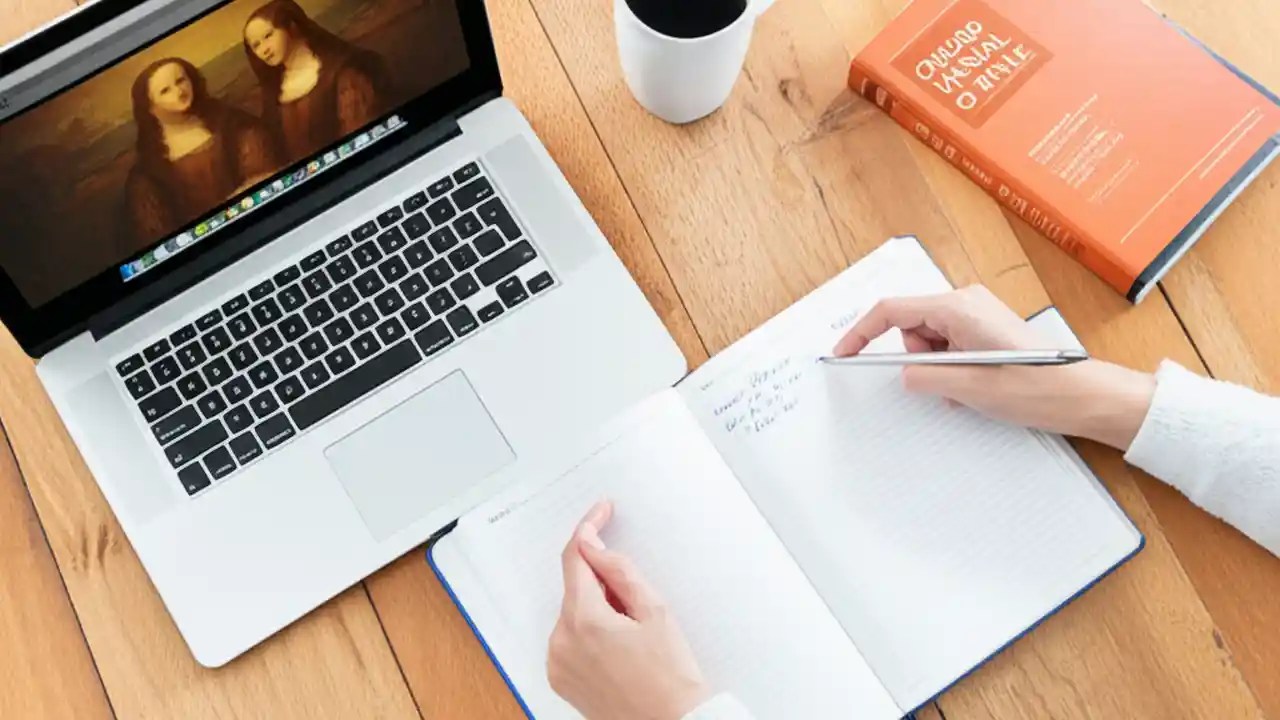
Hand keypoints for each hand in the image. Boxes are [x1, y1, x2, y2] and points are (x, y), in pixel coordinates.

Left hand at [547, 500, 710, 719]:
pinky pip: (570, 638)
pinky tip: (620, 649)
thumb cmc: (672, 678)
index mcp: (583, 621)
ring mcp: (557, 663)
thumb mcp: (655, 612)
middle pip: (576, 587)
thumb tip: (592, 545)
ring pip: (573, 612)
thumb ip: (619, 571)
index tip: (601, 512)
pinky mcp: (559, 679)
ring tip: (635, 634)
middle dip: (603, 581)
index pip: (576, 558)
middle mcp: (561, 642)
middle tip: (640, 602)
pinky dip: (590, 631)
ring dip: (598, 608)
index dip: (589, 528)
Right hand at [832, 286, 1155, 450]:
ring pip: (929, 340)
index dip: (862, 332)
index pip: (893, 311)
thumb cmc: (1037, 388)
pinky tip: (975, 385)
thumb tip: (903, 373)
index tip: (843, 354)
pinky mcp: (986, 330)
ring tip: (966, 387)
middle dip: (914, 358)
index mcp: (959, 308)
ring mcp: (977, 316)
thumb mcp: (970, 388)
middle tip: (942, 383)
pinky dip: (950, 368)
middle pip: (910, 325)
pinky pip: (948, 346)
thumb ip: (926, 377)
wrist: (1083, 395)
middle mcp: (966, 303)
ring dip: (936, 367)